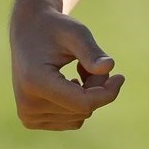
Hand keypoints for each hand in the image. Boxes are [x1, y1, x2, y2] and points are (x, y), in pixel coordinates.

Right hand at [10, 0, 123, 130]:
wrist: (29, 31)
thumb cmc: (55, 28)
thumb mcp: (76, 32)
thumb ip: (91, 51)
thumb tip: (109, 67)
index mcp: (36, 82)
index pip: (83, 103)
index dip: (107, 93)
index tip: (121, 76)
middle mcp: (28, 105)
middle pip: (83, 109)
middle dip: (97, 88)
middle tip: (93, 63)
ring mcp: (28, 116)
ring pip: (78, 117)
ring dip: (88, 95)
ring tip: (80, 69)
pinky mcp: (31, 120)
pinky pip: (70, 120)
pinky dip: (77, 103)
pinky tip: (70, 82)